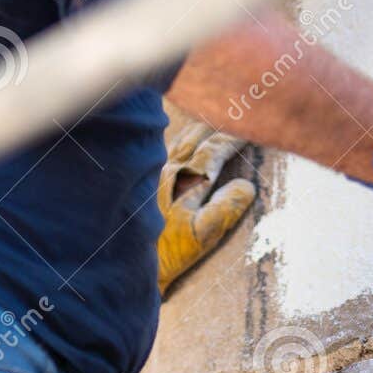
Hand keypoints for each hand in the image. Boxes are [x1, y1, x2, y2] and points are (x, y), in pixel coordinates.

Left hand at [157, 120, 254, 294]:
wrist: (122, 260)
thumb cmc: (165, 251)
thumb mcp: (201, 236)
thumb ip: (225, 209)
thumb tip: (247, 186)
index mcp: (185, 179)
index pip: (215, 150)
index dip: (234, 138)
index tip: (250, 127)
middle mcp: (168, 170)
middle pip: (197, 138)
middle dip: (216, 124)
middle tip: (235, 112)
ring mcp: (155, 173)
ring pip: (180, 141)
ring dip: (199, 129)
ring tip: (212, 119)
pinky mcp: (146, 181)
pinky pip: (167, 151)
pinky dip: (181, 140)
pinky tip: (181, 142)